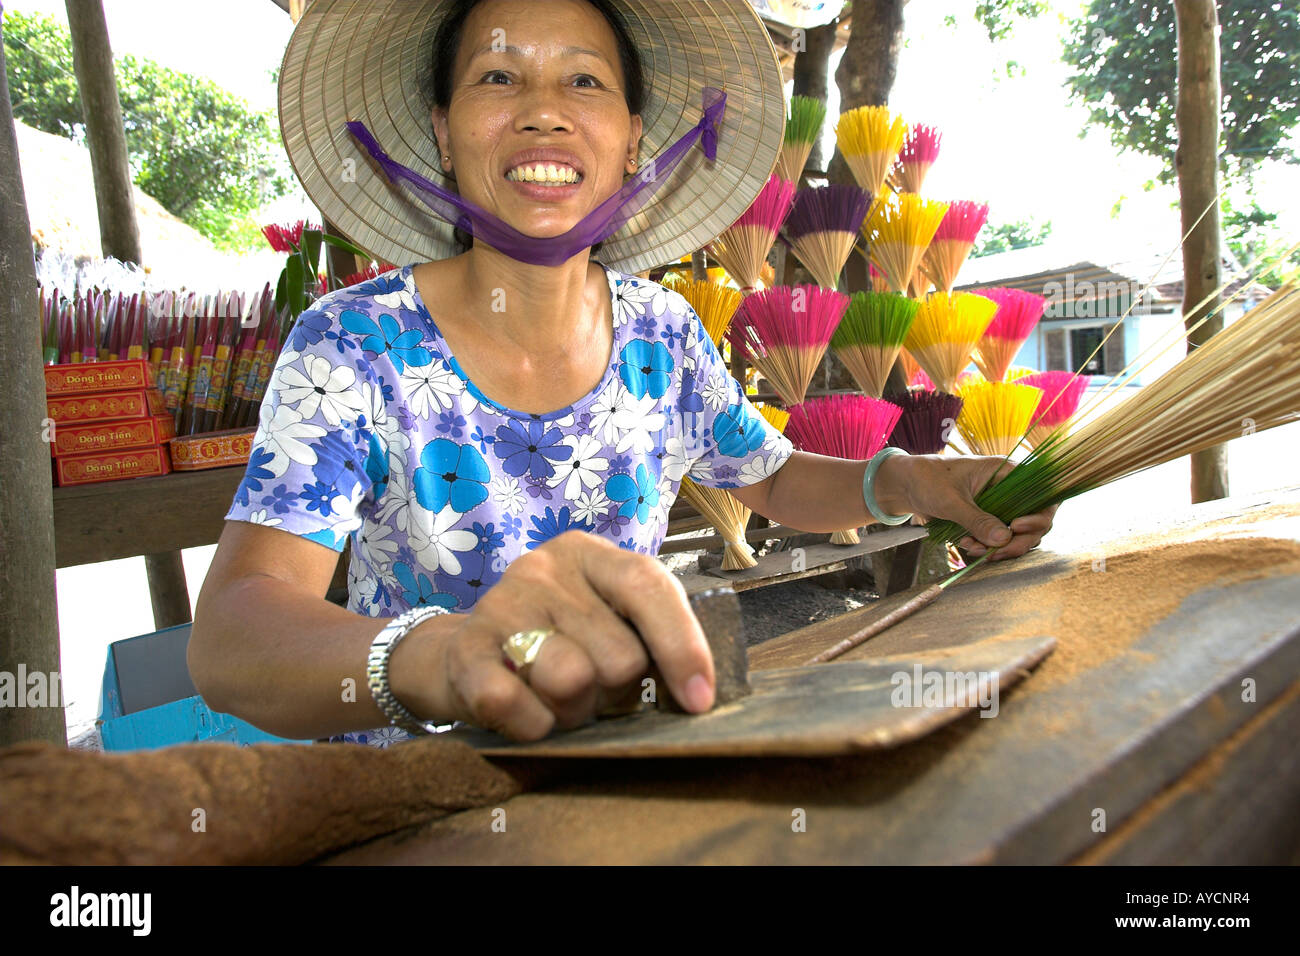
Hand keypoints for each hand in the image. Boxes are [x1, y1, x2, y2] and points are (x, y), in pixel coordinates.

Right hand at [387, 531, 713, 740]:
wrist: (458, 656)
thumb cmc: (556, 643)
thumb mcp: (604, 622)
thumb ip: (649, 639)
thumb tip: (699, 694)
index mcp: (589, 555)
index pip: (648, 586)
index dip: (682, 645)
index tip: (699, 701)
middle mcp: (542, 569)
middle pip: (618, 655)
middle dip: (615, 693)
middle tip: (594, 692)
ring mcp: (500, 605)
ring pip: (571, 680)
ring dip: (574, 712)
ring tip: (560, 703)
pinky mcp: (465, 650)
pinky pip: (514, 704)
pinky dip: (532, 726)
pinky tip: (528, 717)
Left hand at [875, 454, 1058, 561]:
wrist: (905, 485)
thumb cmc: (927, 480)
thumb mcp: (950, 500)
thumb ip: (976, 519)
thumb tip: (1003, 539)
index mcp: (1007, 472)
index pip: (1044, 495)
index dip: (1039, 515)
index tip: (1016, 527)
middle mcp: (1010, 490)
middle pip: (1035, 521)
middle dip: (1018, 541)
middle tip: (995, 551)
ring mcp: (1000, 507)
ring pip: (1017, 535)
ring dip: (999, 547)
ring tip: (971, 546)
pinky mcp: (988, 521)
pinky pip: (999, 540)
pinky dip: (987, 548)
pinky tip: (967, 545)